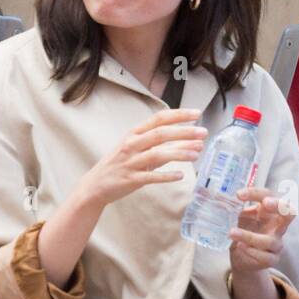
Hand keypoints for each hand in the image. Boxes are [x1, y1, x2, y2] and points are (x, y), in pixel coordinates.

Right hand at [80, 108, 205, 206]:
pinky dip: (166, 176)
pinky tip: (180, 175)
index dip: (179, 115)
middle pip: (160, 133)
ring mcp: (130, 161)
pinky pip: (150, 176)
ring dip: (178, 153)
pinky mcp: (130, 179)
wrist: (96, 185)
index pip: (159, 118)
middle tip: (203, 132)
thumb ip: (165, 147)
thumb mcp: (140, 151)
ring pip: (156, 154)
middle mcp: (132, 144)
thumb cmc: (121, 165)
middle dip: (183, 132)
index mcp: (134, 133)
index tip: (197, 113)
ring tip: (196, 154)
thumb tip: (192, 143)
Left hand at [228, 187, 295, 275]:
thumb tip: (224, 198)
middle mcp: (277, 226)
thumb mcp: (242, 218)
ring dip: (249, 236)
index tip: (239, 194)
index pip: (269, 197)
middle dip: (279, 205)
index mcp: (270, 213)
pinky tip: (241, 247)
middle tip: (265, 203)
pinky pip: (265, 257)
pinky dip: (252, 251)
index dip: (257, 193)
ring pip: (270, 240)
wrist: (243, 259)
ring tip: (232, 232)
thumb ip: (238, 209)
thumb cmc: (246, 234)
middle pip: (290, 213)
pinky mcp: (272, 259)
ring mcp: (277, 243)